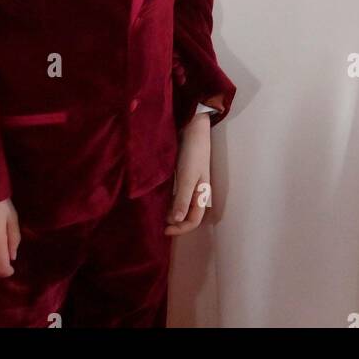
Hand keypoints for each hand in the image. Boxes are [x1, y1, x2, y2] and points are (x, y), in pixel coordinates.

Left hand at [165, 113, 212, 235]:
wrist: (193, 128)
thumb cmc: (193, 153)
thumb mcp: (187, 177)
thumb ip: (182, 199)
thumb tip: (176, 221)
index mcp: (202, 194)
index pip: (193, 220)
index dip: (180, 229)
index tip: (164, 229)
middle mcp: (196, 192)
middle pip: (188, 215)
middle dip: (175, 223)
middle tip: (158, 223)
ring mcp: (189, 184)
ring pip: (181, 205)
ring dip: (171, 212)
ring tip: (157, 213)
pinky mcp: (182, 175)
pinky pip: (176, 194)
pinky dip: (169, 201)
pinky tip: (159, 200)